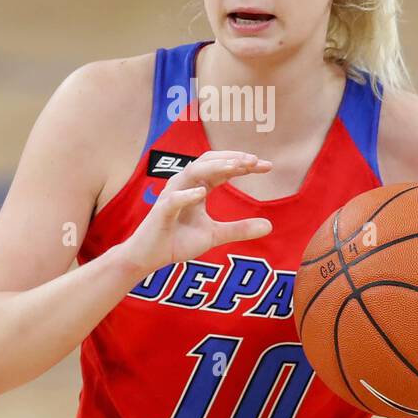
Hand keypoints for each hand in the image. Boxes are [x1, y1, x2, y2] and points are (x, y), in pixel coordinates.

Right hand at [120, 150, 273, 273]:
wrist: (148, 257)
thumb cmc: (177, 241)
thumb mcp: (214, 235)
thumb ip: (239, 229)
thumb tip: (270, 226)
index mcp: (198, 187)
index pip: (222, 168)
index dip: (244, 165)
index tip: (267, 166)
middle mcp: (184, 185)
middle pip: (208, 161)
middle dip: (232, 159)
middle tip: (255, 161)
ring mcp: (171, 196)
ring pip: (192, 173)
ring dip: (214, 168)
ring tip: (235, 168)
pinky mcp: (160, 212)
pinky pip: (173, 200)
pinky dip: (187, 195)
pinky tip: (202, 194)